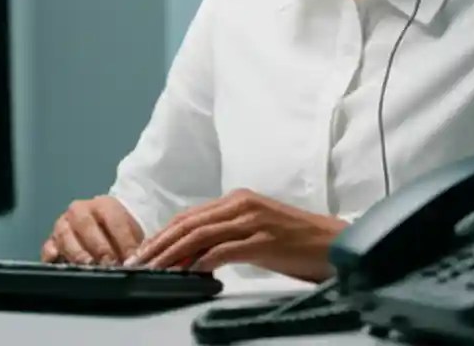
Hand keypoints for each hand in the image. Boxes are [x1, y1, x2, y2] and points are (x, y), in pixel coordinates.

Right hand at [41, 195, 142, 264]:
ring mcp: (63, 225)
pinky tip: (61, 263)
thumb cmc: (120, 234)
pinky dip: (52, 256)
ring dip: (78, 253)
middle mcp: (80, 211)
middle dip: (99, 246)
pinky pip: (48, 248)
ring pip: (65, 236)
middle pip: (86, 225)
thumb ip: (133, 247)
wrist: (105, 232)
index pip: (114, 219)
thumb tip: (134, 263)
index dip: (124, 240)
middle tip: (109, 264)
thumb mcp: (132, 235)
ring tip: (90, 267)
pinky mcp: (51, 242)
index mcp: (104, 204)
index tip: (131, 258)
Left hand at [126, 188, 347, 282]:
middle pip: (189, 222)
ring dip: (173, 254)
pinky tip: (189, 274)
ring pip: (201, 235)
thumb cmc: (298, 242)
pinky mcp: (264, 240)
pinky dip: (202, 262)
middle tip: (138, 264)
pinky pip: (224, 250)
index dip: (163, 234)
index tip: (143, 253)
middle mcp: (242, 204)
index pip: (190, 215)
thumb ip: (228, 235)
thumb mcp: (257, 232)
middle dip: (159, 244)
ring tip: (154, 271)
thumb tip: (196, 255)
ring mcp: (253, 220)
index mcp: (239, 199)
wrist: (335, 244)